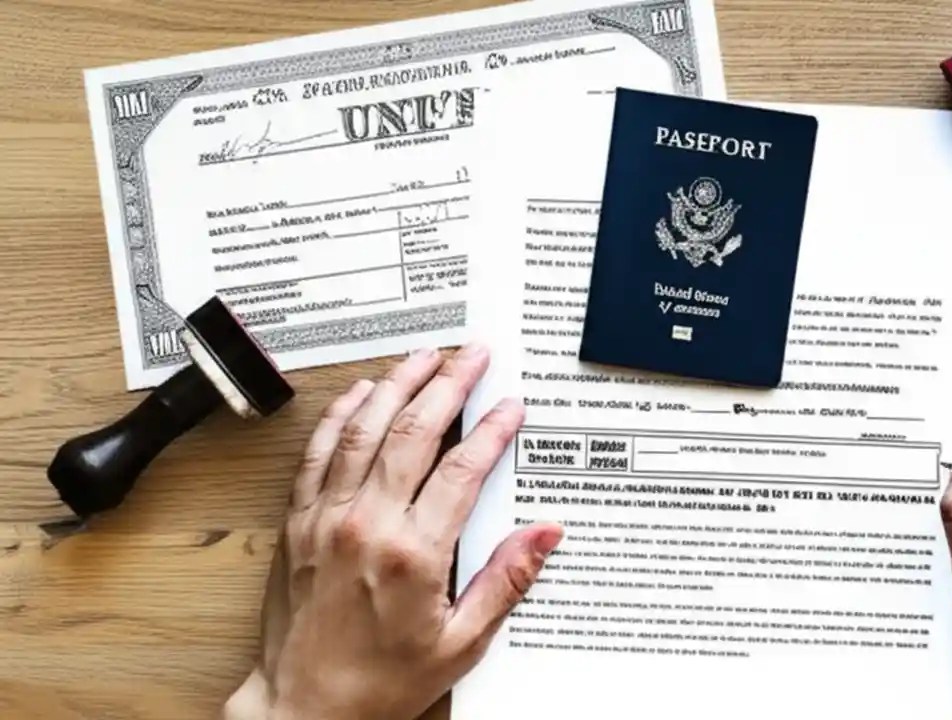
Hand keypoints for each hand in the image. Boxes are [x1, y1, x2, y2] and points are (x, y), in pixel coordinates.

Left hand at [223, 345, 562, 719]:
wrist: (304, 709)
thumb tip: (544, 534)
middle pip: (414, 431)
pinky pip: (318, 452)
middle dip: (449, 385)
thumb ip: (505, 581)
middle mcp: (367, 524)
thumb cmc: (380, 682)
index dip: (492, 431)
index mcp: (414, 554)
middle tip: (473, 355)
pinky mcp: (298, 523)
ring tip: (424, 356)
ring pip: (364, 429)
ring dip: (396, 384)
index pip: (462, 470)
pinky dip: (340, 415)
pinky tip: (360, 393)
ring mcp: (327, 518)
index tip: (511, 407)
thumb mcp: (461, 643)